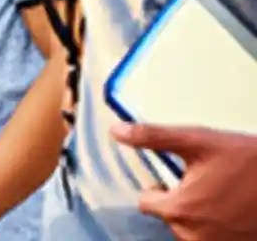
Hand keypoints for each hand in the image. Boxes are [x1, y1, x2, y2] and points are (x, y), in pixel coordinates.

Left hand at [112, 122, 256, 240]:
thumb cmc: (251, 163)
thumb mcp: (200, 141)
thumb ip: (154, 137)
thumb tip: (116, 131)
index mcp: (179, 210)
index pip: (146, 202)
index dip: (158, 187)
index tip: (172, 177)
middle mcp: (194, 236)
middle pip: (171, 217)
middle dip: (183, 200)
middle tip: (208, 182)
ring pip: (193, 230)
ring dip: (202, 215)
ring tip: (225, 194)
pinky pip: (215, 238)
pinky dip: (221, 226)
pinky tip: (236, 210)